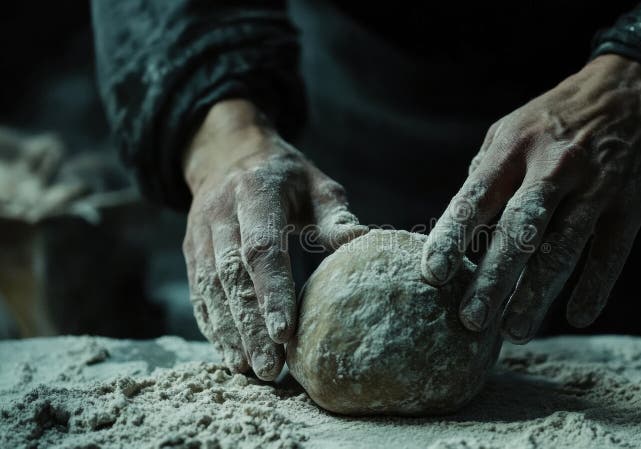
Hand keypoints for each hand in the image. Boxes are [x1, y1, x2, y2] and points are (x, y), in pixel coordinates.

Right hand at [183, 99, 366, 378]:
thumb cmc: (285, 176)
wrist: (227, 153)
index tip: (284, 333)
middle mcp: (220, 214)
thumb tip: (364, 241)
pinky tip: (229, 354)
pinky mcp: (191, 250)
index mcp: (255, 193)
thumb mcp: (315, 183)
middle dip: (249, 326)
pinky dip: (213, 325)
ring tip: (249, 370)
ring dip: (229, 332)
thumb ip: (334, 214)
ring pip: (211, 289)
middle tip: (269, 369)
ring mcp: (200, 233)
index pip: (261, 248)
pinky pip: (199, 292)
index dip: (271, 292)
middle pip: (232, 277)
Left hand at [421, 55, 640, 341]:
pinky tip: (577, 316)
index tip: (433, 274)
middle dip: (494, 279)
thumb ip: (484, 176)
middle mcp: (552, 167)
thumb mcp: (512, 131)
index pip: (476, 198)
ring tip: (515, 331)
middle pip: (518, 231)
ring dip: (537, 295)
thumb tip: (458, 229)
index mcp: (513, 149)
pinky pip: (610, 253)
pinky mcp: (630, 205)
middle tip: (472, 321)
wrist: (632, 95)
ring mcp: (594, 186)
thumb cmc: (554, 123)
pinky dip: (595, 287)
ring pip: (562, 249)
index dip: (453, 237)